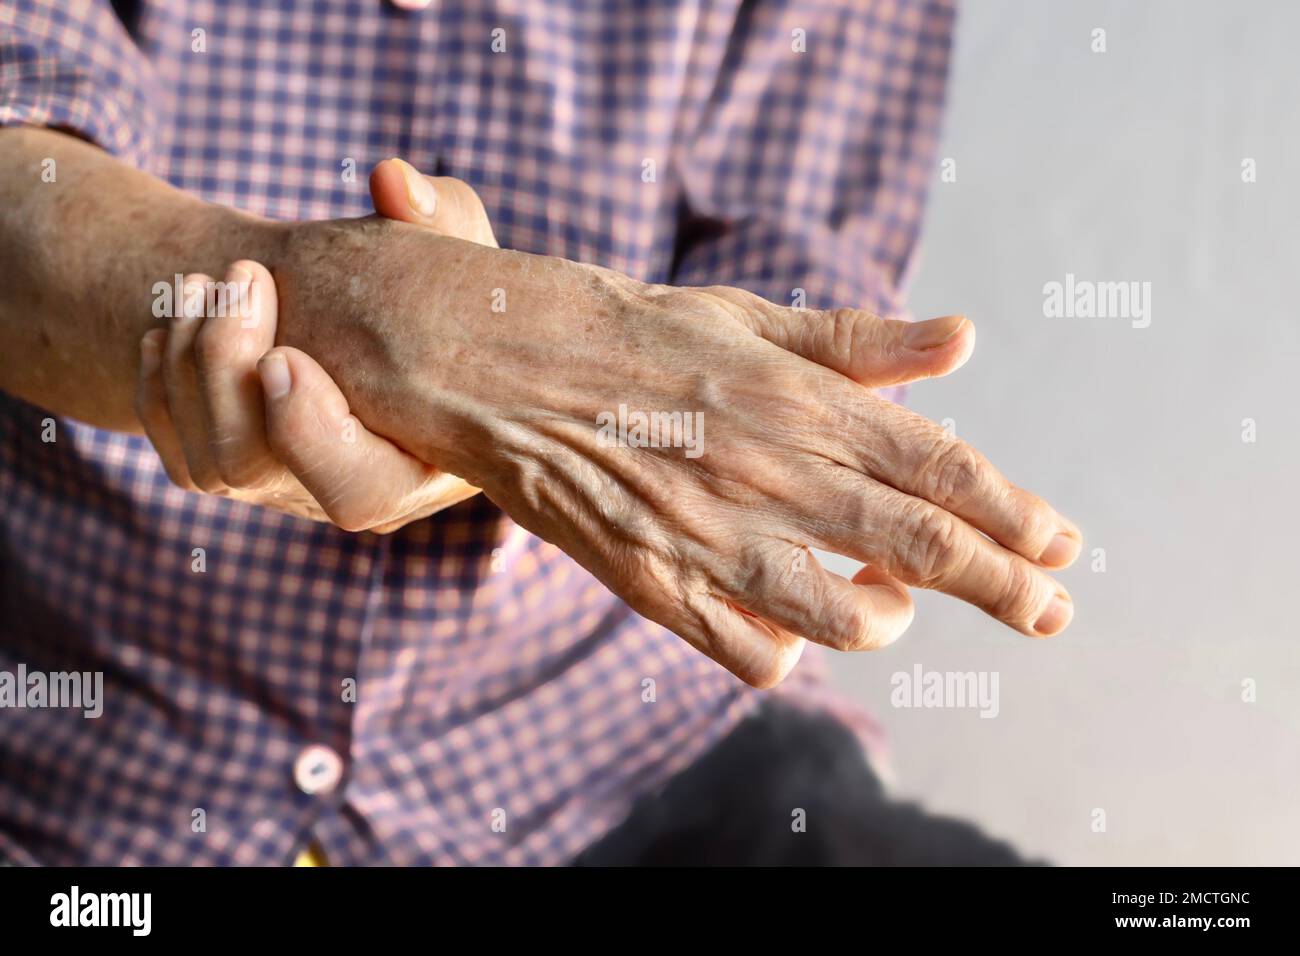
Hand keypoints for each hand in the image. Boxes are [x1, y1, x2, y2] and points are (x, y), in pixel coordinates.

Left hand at [133, 160, 491, 529]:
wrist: (397, 331)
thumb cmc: (442, 293)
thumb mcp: (458, 252)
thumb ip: (442, 216)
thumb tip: (390, 182)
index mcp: (426, 462)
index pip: (357, 494)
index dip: (305, 432)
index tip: (283, 353)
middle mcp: (354, 491)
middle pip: (254, 468)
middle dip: (224, 369)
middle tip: (243, 276)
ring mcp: (292, 490)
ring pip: (209, 464)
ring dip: (187, 366)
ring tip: (205, 284)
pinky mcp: (244, 477)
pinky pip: (180, 460)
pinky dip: (161, 390)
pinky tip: (175, 323)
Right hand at [263, 218, 1080, 686]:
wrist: (503, 361)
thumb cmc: (635, 332)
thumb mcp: (752, 317)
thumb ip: (862, 340)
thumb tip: (963, 341)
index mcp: (802, 401)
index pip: (943, 466)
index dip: (1015, 512)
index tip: (1063, 544)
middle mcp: (772, 474)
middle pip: (923, 547)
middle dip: (1006, 586)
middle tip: (1054, 612)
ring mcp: (714, 537)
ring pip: (845, 618)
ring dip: (889, 617)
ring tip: (893, 599)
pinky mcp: (658, 587)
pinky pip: (754, 655)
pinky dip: (790, 650)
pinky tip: (792, 619)